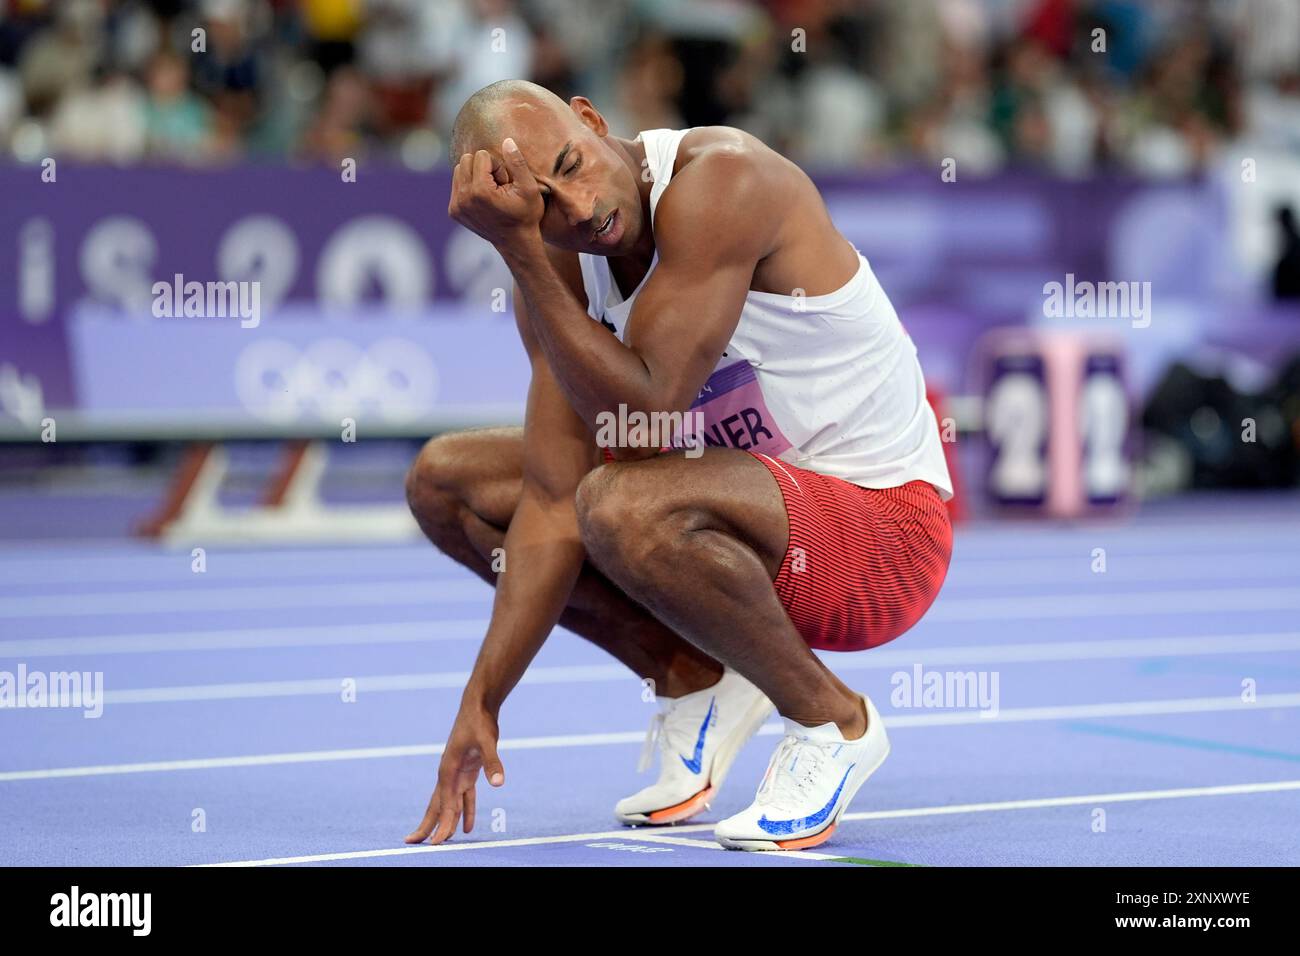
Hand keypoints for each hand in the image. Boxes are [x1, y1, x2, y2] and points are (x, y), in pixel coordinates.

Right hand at [405, 702, 504, 845]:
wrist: (478, 705)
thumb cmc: (479, 721)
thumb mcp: (487, 740)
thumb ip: (492, 762)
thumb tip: (499, 783)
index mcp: (448, 769)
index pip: (445, 803)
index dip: (442, 824)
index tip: (437, 843)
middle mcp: (449, 773)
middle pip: (437, 805)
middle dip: (428, 826)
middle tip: (414, 843)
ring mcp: (457, 773)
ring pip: (448, 803)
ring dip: (445, 821)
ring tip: (440, 842)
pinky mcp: (468, 771)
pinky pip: (464, 797)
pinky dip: (465, 812)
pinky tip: (468, 827)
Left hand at [448, 138, 543, 250]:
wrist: (516, 242)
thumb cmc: (526, 215)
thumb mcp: (529, 188)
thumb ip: (517, 163)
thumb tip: (507, 141)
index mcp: (480, 191)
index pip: (481, 155)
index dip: (497, 166)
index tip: (506, 184)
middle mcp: (463, 198)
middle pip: (466, 160)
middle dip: (483, 168)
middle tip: (498, 186)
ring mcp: (456, 206)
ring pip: (459, 170)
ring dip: (475, 175)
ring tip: (491, 192)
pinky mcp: (453, 211)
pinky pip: (456, 184)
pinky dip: (469, 186)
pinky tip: (483, 200)